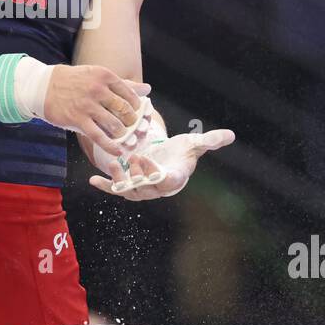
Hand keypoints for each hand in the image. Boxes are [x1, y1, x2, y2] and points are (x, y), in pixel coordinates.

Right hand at [44, 65, 149, 158]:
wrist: (44, 86)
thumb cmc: (74, 81)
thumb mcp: (98, 76)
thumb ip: (123, 84)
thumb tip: (148, 89)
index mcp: (105, 76)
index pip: (130, 94)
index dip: (138, 107)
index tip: (139, 114)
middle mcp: (97, 89)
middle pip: (124, 110)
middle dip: (133, 123)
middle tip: (135, 129)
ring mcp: (87, 105)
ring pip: (114, 124)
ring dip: (123, 135)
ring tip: (126, 138)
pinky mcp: (78, 119)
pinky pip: (98, 136)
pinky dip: (110, 146)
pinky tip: (118, 151)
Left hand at [88, 128, 235, 199]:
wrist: (164, 157)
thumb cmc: (180, 151)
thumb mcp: (194, 144)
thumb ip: (211, 141)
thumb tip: (231, 135)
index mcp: (173, 178)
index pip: (166, 182)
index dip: (158, 174)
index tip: (152, 162)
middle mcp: (156, 188)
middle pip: (146, 188)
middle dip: (139, 175)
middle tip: (134, 157)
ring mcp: (141, 188)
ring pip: (130, 190)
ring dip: (121, 179)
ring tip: (116, 163)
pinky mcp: (128, 184)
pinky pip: (116, 188)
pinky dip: (105, 185)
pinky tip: (93, 180)